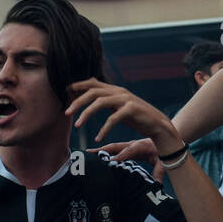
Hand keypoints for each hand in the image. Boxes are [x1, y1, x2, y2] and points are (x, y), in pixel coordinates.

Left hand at [66, 78, 182, 154]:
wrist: (157, 124)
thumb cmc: (136, 117)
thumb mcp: (118, 107)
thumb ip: (105, 101)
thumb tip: (88, 98)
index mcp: (115, 90)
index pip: (93, 83)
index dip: (78, 86)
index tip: (65, 92)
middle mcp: (119, 91)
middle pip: (93, 91)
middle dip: (77, 101)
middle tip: (66, 113)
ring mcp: (126, 99)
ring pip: (100, 101)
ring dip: (86, 113)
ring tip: (78, 125)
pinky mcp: (132, 109)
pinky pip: (113, 118)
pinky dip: (104, 128)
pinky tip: (98, 138)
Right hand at [89, 138, 158, 168]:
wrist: (162, 136)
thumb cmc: (161, 149)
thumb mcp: (162, 160)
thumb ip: (159, 170)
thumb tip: (156, 184)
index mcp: (141, 146)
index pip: (129, 151)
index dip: (120, 156)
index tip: (111, 161)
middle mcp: (131, 145)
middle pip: (116, 147)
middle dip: (104, 151)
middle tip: (92, 156)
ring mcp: (126, 146)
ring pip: (111, 148)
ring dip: (100, 151)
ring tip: (87, 155)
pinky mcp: (124, 148)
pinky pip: (111, 150)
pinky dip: (102, 152)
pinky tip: (92, 155)